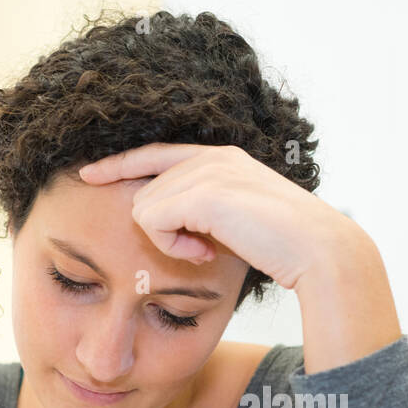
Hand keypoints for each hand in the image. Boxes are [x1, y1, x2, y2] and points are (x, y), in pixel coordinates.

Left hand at [79, 142, 400, 372]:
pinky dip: (169, 245)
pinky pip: (152, 220)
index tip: (90, 174)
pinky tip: (202, 254)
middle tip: (199, 252)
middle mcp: (213, 157)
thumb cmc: (286, 249)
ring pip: (145, 207)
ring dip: (167, 241)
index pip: (156, 153)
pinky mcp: (202, 193)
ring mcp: (208, 171)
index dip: (120, 164)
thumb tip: (162, 221)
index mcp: (223, 159)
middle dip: (159, 228)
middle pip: (145, 187)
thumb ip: (205, 215)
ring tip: (205, 253)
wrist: (317, 251)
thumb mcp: (240, 224)